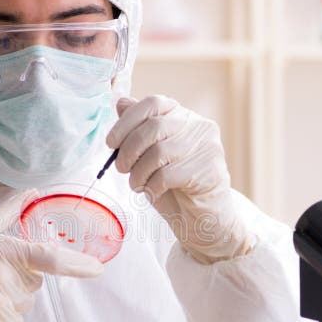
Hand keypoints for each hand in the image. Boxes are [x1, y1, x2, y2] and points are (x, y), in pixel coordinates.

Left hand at [106, 95, 253, 263]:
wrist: (203, 218)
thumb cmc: (174, 184)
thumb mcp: (150, 154)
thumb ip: (139, 129)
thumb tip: (121, 103)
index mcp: (183, 115)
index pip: (153, 103)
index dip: (127, 121)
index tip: (111, 143)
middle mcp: (198, 126)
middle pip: (154, 127)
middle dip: (129, 150)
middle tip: (122, 168)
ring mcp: (208, 148)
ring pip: (159, 152)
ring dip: (139, 173)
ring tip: (137, 184)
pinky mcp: (210, 171)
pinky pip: (168, 175)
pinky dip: (152, 186)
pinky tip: (153, 192)